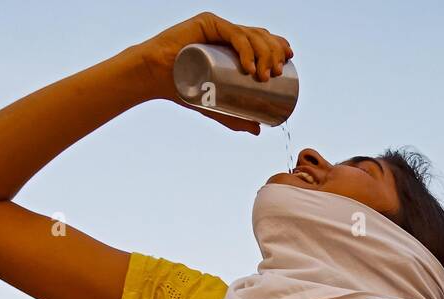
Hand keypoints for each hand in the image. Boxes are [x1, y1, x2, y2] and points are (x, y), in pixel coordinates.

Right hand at [140, 12, 293, 133]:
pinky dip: (244, 48)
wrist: (155, 77)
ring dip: (263, 52)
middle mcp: (228, 31)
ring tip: (265, 76)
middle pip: (260, 36)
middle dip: (274, 52)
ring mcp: (218, 25)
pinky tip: (250, 64)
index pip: (262, 40)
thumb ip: (236, 117)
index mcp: (233, 43)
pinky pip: (232, 33)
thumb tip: (258, 130)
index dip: (278, 46)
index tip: (288, 62)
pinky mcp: (207, 23)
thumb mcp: (216, 106)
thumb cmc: (184, 89)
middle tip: (276, 76)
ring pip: (249, 34)